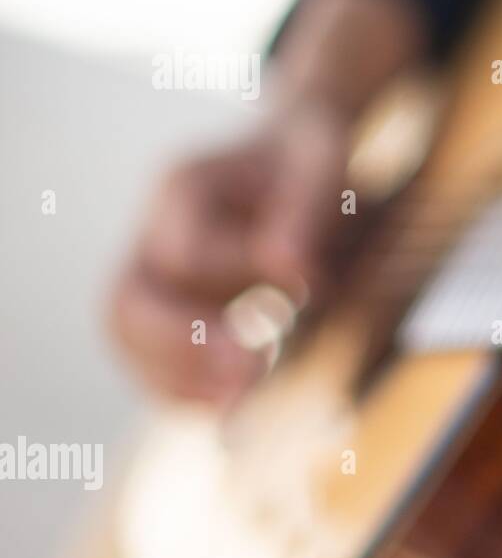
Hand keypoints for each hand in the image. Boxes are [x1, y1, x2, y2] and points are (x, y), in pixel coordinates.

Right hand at [109, 103, 349, 405]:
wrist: (290, 152)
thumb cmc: (307, 157)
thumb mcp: (320, 164)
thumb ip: (304, 212)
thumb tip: (289, 271)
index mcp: (184, 185)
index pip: (187, 255)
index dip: (238, 280)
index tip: (306, 292)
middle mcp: (153, 230)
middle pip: (126, 303)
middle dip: (181, 349)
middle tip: (250, 374)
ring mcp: (149, 269)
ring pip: (126, 338)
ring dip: (174, 379)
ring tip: (236, 404)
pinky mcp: (165, 304)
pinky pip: (146, 356)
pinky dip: (179, 386)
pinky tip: (228, 405)